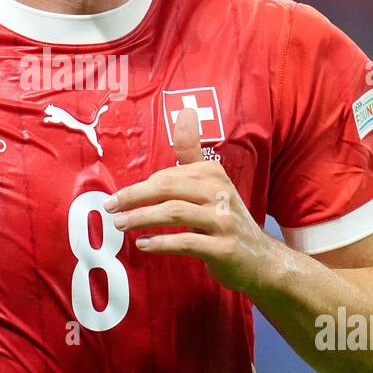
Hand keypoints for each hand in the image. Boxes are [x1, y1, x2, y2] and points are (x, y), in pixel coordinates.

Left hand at [103, 108, 273, 293]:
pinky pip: (187, 242)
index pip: (169, 175)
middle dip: (135, 197)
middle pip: (169, 188)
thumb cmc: (227, 219)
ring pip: (175, 213)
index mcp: (213, 175)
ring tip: (120, 224)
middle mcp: (220, 194)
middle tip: (110, 207)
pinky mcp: (224, 249)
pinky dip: (161, 243)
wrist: (262, 260)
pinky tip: (143, 244)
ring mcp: (224, 221)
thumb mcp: (212, 184)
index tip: (116, 196)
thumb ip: (192, 153)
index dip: (141, 186)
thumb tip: (185, 112)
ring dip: (142, 218)